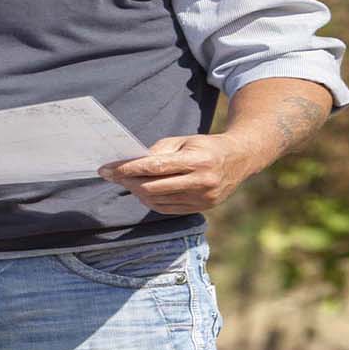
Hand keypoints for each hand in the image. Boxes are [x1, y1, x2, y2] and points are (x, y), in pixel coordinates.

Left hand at [98, 134, 266, 214]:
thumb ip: (158, 151)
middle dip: (128, 182)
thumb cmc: (205, 146)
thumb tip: (130, 163)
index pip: (156, 167)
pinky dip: (150, 201)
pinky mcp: (202, 208)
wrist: (240, 159)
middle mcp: (202, 182)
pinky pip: (167, 208)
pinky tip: (141, 192)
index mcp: (198, 161)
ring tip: (125, 182)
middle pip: (154, 187)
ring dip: (136, 192)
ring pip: (158, 200)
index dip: (129, 169)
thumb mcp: (183, 141)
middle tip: (111, 176)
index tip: (108, 169)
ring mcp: (203, 199)